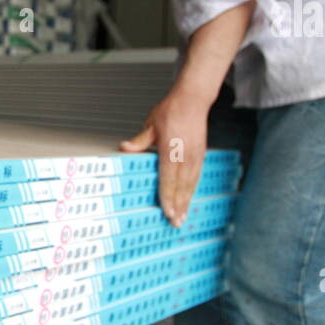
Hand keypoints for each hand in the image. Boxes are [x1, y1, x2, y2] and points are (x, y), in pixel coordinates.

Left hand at [119, 85, 211, 227]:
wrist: (193, 100)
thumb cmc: (171, 110)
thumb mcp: (151, 124)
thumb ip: (139, 141)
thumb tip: (124, 148)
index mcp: (170, 150)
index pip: (168, 179)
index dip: (167, 198)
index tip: (166, 212)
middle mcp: (185, 155)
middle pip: (181, 186)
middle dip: (178, 207)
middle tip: (175, 224)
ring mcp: (195, 155)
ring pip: (191, 184)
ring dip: (187, 202)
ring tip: (183, 217)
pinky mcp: (201, 154)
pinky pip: (197, 176)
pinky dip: (193, 190)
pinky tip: (190, 199)